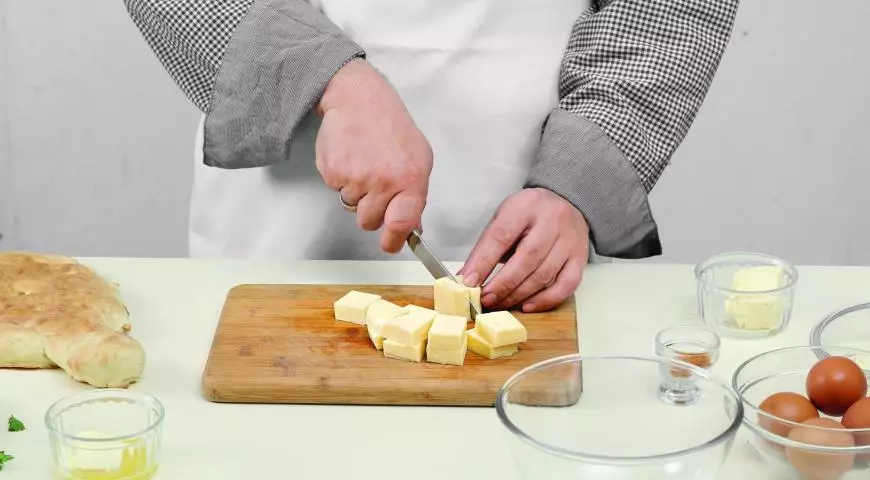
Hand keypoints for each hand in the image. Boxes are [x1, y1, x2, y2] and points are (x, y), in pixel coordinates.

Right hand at [315, 59, 432, 252]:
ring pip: (351, 206)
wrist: (358, 98)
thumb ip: (415, 194)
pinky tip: (350, 157)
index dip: (394, 240)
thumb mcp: (418, 158)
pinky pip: (335, 189)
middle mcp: (384, 181)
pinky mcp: (333, 171)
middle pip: (370, 221)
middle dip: (370, 210)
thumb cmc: (390, 126)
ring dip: (355, 192)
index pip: (402, 224)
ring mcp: (356, 177)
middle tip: (374, 184)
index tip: (389, 244)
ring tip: (363, 163)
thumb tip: (414, 227)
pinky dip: (341, 178)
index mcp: (410, 179)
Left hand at [457, 188, 588, 311]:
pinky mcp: (580, 258)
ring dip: (518, 294)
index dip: (484, 262)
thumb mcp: (505, 217)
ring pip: (544, 275)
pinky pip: (566, 285)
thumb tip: (468, 278)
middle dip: (502, 284)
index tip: (468, 281)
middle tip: (484, 299)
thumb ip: (488, 246)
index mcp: (526, 205)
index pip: (502, 236)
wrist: (565, 202)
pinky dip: (545, 300)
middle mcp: (552, 221)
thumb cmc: (529, 214)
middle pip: (526, 258)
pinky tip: (527, 305)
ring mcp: (569, 240)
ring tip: (499, 303)